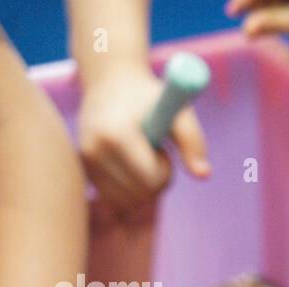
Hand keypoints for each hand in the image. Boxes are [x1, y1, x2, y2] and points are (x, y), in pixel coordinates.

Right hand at [78, 64, 209, 212]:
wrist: (110, 81)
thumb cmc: (149, 97)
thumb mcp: (178, 111)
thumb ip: (193, 141)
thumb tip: (204, 175)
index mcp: (115, 135)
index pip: (151, 180)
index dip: (166, 169)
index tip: (163, 148)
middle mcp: (93, 150)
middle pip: (141, 195)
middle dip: (157, 179)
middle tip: (154, 152)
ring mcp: (85, 162)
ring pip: (128, 202)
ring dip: (144, 187)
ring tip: (141, 156)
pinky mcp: (84, 170)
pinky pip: (115, 200)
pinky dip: (129, 190)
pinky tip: (129, 164)